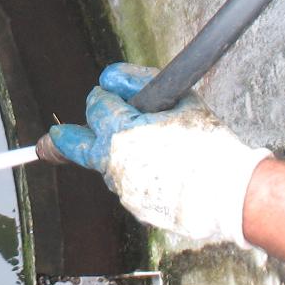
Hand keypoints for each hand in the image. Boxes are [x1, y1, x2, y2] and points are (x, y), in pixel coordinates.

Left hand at [47, 63, 271, 243]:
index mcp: (121, 131)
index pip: (96, 106)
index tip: (108, 96)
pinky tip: (158, 170)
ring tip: (139, 149)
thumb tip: (110, 77)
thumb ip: (139, 82)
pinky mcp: (135, 206)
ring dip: (113, 154)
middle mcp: (113, 161)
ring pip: (106, 165)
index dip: (104, 98)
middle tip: (54, 136)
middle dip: (66, 137)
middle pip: (78, 144)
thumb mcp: (179, 100)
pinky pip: (126, 184)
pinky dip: (134, 175)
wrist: (231, 193)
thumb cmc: (209, 145)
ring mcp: (122, 187)